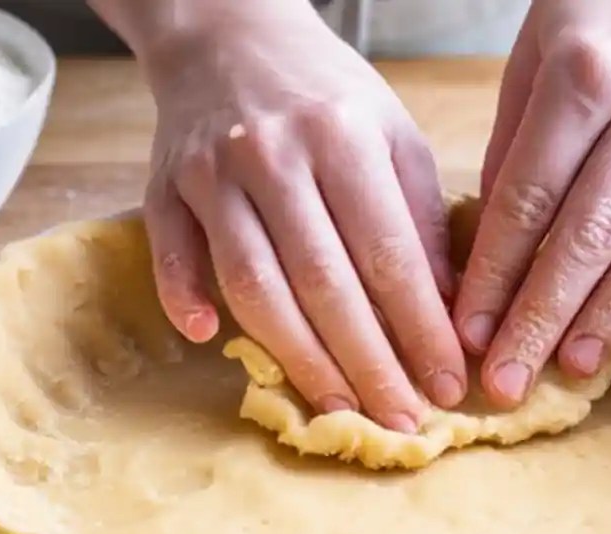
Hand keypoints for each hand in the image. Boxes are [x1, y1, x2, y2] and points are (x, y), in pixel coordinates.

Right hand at [123, 1, 464, 432]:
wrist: (227, 32)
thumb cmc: (323, 92)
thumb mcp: (391, 131)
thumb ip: (421, 214)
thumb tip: (445, 308)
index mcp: (343, 136)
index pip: (388, 253)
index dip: (420, 328)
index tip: (446, 384)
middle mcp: (273, 155)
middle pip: (323, 282)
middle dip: (369, 362)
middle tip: (400, 418)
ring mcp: (212, 174)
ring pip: (253, 284)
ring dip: (298, 357)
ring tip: (338, 409)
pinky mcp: (163, 188)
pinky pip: (171, 253)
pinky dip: (186, 298)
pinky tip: (210, 340)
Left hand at [453, 0, 610, 407]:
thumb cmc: (586, 13)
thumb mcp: (528, 64)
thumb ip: (512, 155)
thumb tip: (491, 254)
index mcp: (585, 74)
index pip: (529, 198)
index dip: (495, 274)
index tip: (466, 332)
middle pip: (588, 233)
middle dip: (542, 316)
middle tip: (505, 379)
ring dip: (606, 316)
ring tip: (568, 369)